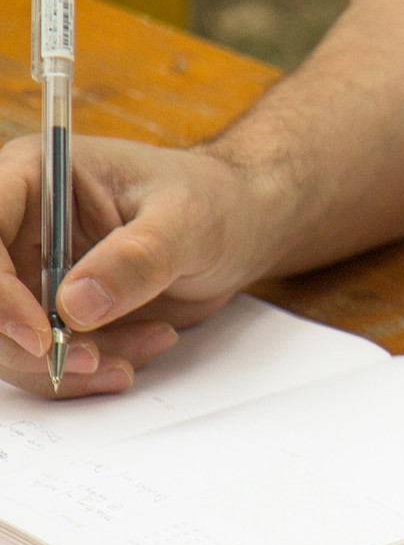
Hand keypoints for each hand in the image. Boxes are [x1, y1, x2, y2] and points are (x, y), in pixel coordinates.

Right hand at [0, 134, 275, 397]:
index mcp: (33, 176)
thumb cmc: (212, 202)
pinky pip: (52, 357)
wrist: (240, 227)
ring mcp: (35, 273)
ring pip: (12, 340)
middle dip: (28, 345)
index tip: (42, 334)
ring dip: (70, 364)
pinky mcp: (59, 312)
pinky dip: (93, 369)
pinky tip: (146, 347)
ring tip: (138, 354)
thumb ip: (136, 259)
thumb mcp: (186, 221)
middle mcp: (20, 227)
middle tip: (94, 362)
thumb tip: (74, 305)